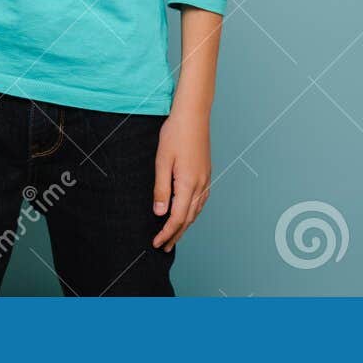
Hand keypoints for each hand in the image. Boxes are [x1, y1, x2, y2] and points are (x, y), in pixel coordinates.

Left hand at [151, 107, 210, 250]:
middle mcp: (200, 185)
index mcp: (188, 184)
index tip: (156, 243)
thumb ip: (161, 189)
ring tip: (175, 235)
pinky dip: (193, 212)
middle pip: (188, 218)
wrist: (193, 115)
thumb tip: (160, 213)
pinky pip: (201, 200)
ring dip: (185, 225)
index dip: (166, 233)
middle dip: (176, 234)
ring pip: (196, 211)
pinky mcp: (206, 173)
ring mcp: (205, 179)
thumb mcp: (162, 161)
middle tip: (164, 247)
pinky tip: (188, 213)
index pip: (177, 218)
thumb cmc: (175, 134)